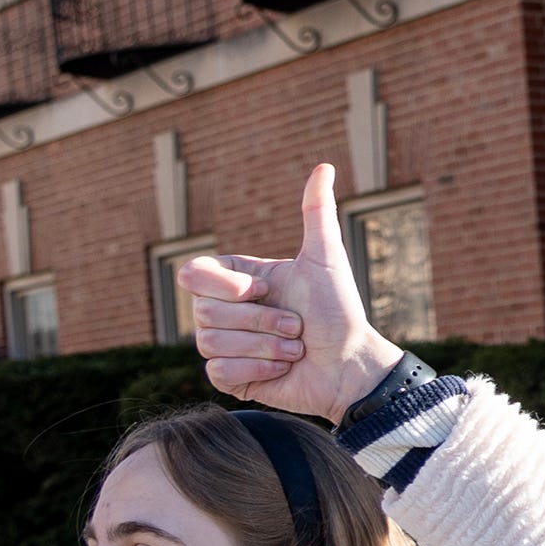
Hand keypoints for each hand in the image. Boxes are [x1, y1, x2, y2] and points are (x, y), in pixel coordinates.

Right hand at [182, 164, 403, 421]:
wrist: (352, 364)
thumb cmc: (339, 311)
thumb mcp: (326, 258)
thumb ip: (317, 213)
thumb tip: (323, 167)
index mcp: (235, 280)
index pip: (192, 274)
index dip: (227, 286)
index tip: (266, 289)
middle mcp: (223, 310)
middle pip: (204, 312)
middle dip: (261, 320)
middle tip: (297, 325)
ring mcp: (223, 345)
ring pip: (210, 342)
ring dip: (265, 345)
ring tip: (296, 346)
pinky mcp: (228, 377)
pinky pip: (219, 371)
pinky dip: (258, 369)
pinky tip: (283, 367)